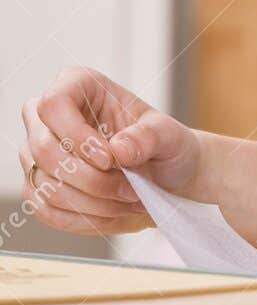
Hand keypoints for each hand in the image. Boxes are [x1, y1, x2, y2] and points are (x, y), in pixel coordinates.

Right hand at [20, 65, 203, 236]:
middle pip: (43, 150)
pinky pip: (47, 211)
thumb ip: (149, 135)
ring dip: (92, 203)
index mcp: (79, 85)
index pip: (53, 104)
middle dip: (91, 180)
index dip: (76, 136)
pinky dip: (84, 218)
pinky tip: (113, 212)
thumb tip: (119, 149)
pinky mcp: (39, 187)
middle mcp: (49, 118)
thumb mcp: (170, 134)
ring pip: (45, 186)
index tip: (109, 159)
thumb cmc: (167, 144)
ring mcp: (37, 154)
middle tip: (131, 188)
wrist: (167, 173)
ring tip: (129, 200)